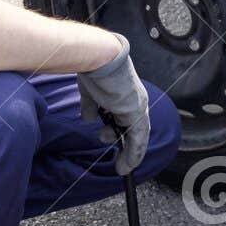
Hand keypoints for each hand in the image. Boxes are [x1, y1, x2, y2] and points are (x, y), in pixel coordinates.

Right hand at [76, 37, 151, 175]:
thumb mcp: (90, 93)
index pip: (127, 117)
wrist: (98, 58)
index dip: (121, 132)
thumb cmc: (94, 70)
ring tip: (120, 165)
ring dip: (129, 154)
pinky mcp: (136, 113)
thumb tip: (87, 120)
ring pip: (138, 137)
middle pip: (135, 129)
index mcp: (125, 95)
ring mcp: (137, 107)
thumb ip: (91, 106)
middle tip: (119, 160)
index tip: (113, 141)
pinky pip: (138, 139)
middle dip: (126, 146)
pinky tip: (127, 167)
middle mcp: (135, 101)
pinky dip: (134, 154)